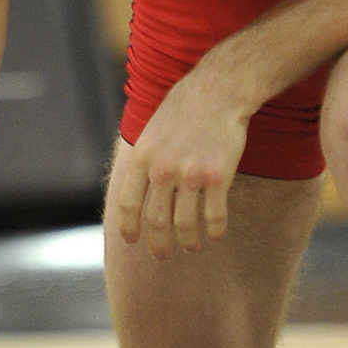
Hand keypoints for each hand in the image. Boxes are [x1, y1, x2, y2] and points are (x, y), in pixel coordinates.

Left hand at [110, 73, 248, 258]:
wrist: (218, 91)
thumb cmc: (185, 108)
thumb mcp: (152, 130)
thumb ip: (146, 160)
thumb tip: (140, 187)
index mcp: (143, 158)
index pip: (128, 204)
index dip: (129, 228)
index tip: (132, 242)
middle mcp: (163, 170)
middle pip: (155, 221)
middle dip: (158, 244)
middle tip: (162, 256)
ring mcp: (191, 175)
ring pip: (185, 224)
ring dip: (188, 242)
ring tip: (193, 247)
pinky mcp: (218, 177)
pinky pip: (214, 216)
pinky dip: (214, 231)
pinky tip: (215, 235)